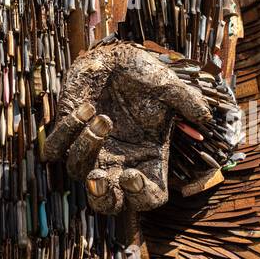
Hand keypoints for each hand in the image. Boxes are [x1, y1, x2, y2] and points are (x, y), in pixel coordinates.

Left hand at [44, 41, 212, 214]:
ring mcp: (91, 150)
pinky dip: (66, 132)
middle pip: (106, 203)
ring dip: (88, 146)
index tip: (132, 176)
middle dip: (100, 197)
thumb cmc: (144, 75)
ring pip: (78, 171)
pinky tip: (86, 108)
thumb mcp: (170, 88)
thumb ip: (188, 103)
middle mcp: (118, 161)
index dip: (140, 197)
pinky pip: (54, 149)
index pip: (147, 198)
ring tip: (102, 117)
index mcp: (146, 159)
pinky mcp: (67, 133)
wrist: (115, 55)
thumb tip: (205, 117)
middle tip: (98, 178)